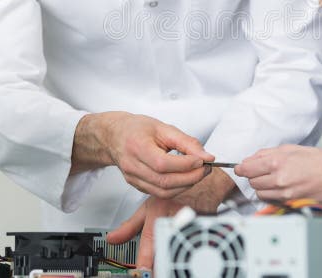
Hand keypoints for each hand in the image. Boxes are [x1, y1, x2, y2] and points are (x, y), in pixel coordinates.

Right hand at [71, 111, 213, 198]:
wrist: (115, 136)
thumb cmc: (137, 129)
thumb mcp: (164, 128)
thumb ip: (187, 142)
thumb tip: (207, 156)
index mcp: (137, 147)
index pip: (163, 164)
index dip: (186, 165)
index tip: (203, 160)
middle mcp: (132, 166)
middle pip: (164, 181)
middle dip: (191, 178)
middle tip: (205, 168)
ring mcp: (133, 178)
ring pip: (163, 192)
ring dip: (185, 185)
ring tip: (198, 173)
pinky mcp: (137, 186)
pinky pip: (159, 193)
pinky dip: (176, 189)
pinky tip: (185, 178)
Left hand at [106, 168, 237, 268]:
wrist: (204, 179)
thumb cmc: (177, 192)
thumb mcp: (150, 206)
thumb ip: (130, 225)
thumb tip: (113, 239)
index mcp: (158, 210)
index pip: (150, 236)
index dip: (146, 255)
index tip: (143, 268)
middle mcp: (174, 213)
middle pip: (168, 243)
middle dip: (163, 260)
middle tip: (158, 272)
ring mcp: (192, 216)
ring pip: (186, 241)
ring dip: (180, 254)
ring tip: (175, 267)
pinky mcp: (208, 220)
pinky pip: (202, 237)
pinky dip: (197, 246)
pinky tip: (194, 253)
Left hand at [234, 144, 321, 204]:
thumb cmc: (318, 161)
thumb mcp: (291, 149)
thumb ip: (267, 154)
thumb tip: (250, 159)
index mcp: (277, 162)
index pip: (246, 169)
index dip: (241, 168)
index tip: (240, 168)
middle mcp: (278, 179)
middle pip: (251, 181)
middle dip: (254, 176)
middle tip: (263, 171)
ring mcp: (283, 193)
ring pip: (259, 192)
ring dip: (262, 186)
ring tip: (274, 178)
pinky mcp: (288, 202)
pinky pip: (270, 199)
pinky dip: (271, 194)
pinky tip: (280, 186)